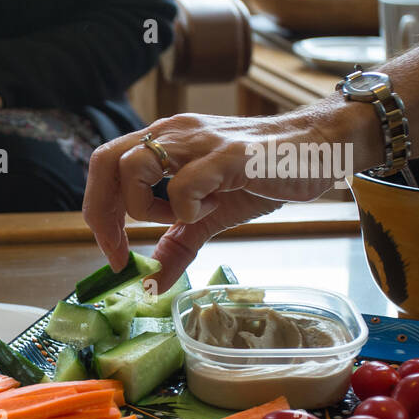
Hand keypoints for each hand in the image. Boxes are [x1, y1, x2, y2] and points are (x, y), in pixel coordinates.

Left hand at [82, 109, 361, 291]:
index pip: (103, 166)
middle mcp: (173, 133)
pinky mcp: (229, 154)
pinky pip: (184, 183)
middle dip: (104, 214)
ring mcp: (199, 141)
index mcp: (162, 140)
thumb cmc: (263, 173)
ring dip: (148, 206)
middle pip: (105, 162)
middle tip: (123, 250)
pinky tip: (215, 206)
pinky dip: (188, 207)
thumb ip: (178, 244)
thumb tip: (151, 285)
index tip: (114, 255)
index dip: (98, 213)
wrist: (321, 145)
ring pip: (135, 167)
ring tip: (184, 216)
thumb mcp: (211, 214)